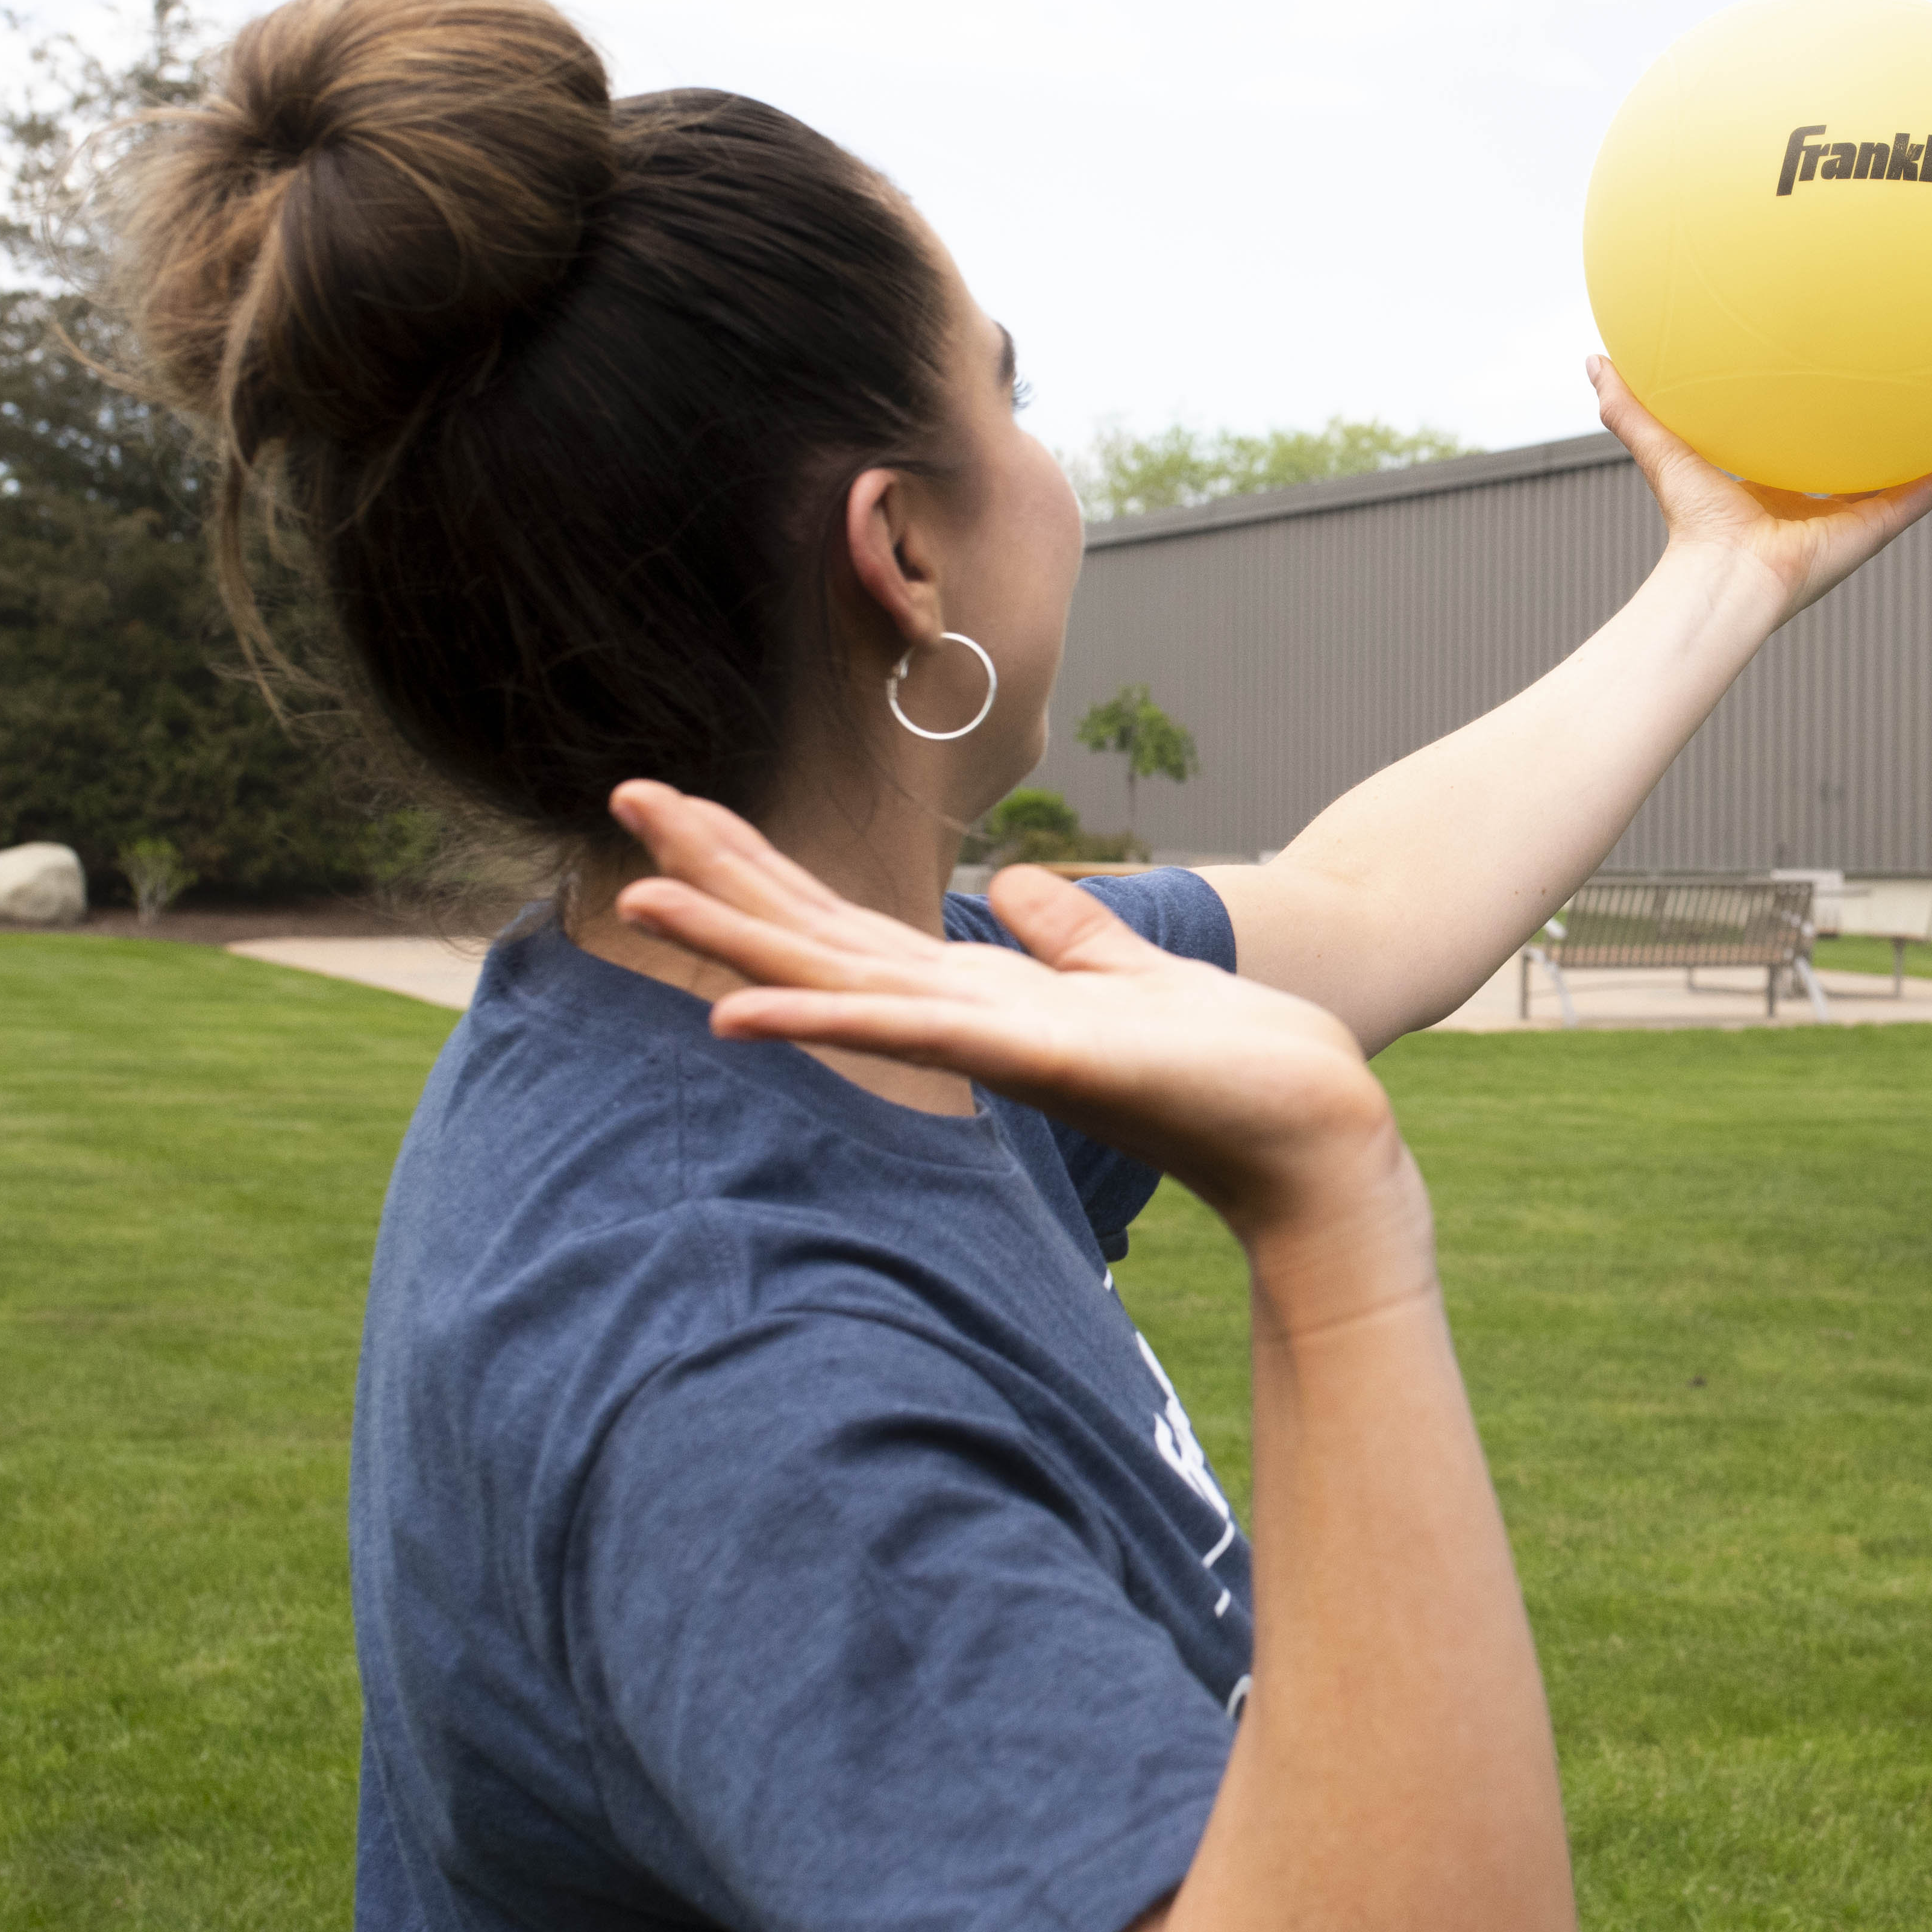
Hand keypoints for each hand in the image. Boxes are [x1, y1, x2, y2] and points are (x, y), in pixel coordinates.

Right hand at [607, 783, 1416, 1278]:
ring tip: (639, 897)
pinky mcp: (1032, 1060)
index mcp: (982, 993)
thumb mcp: (1131, 969)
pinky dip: (824, 1025)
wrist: (1307, 1128)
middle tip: (624, 803)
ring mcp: (989, 1045)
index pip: (850, 924)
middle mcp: (965, 1019)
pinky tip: (742, 1018)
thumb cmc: (1227, 1060)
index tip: (685, 810)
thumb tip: (1018, 888)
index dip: (766, 867)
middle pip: (816, 940)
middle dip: (721, 875)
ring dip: (736, 944)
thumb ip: (1069, 934)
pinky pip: (909, 1036)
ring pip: (836, 983)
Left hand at [1590, 355, 1931, 625]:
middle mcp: (1829, 502)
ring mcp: (1860, 515)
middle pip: (1876, 455)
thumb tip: (1596, 359)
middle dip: (1904, 424)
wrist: (1722, 578)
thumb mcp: (1666, 450)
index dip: (1836, 412)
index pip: (1818, 441)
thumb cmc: (1693, 526)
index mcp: (1785, 487)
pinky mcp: (1880, 525)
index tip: (1856, 377)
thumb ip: (1632, 408)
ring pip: (1919, 470)